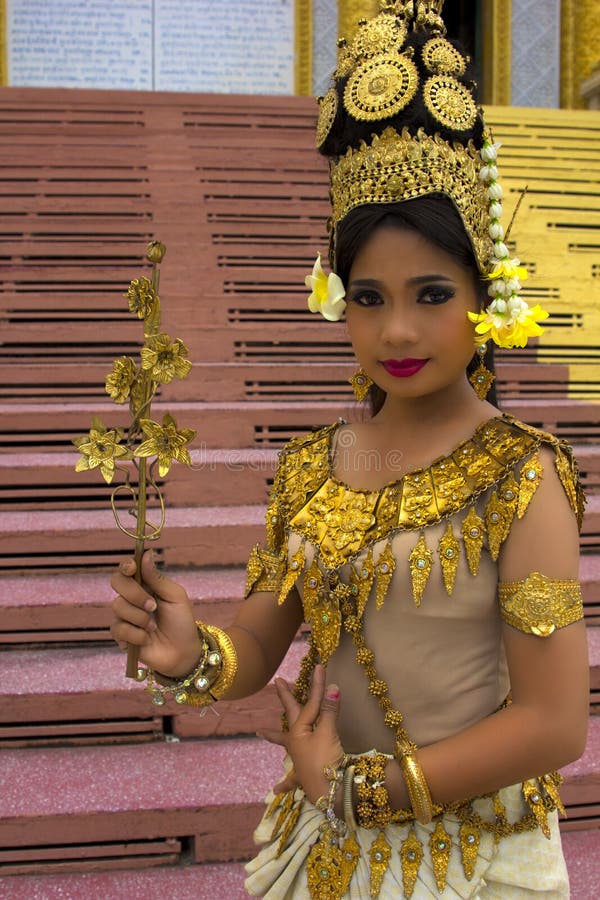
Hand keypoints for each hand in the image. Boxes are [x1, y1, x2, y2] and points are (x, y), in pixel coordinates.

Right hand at [110, 550, 201, 676]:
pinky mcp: (120, 635)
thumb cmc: (182, 622)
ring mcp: (124, 616)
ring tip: (153, 627)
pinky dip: (136, 634)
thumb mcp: (175, 596)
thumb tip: (147, 553)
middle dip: (135, 594)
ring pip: (117, 607)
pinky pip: (118, 628)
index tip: (132, 568)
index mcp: (145, 585)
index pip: (126, 569)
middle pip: (117, 582)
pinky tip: (147, 639)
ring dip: (140, 618)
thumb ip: (157, 577)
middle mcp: (131, 598)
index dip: (126, 566)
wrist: (183, 652)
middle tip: (152, 606)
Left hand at [259, 664, 343, 803]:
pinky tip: (275, 790)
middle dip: (286, 699)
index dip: (317, 686)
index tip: (319, 667)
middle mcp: (295, 744)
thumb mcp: (328, 734)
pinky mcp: (306, 777)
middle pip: (291, 716)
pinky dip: (285, 784)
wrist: (329, 795)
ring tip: (261, 733)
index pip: (311, 704)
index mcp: (298, 732)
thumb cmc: (325, 761)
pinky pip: (292, 780)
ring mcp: (299, 760)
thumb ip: (329, 711)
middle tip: (278, 684)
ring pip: (285, 745)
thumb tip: (333, 687)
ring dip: (274, 737)